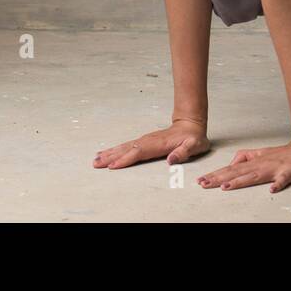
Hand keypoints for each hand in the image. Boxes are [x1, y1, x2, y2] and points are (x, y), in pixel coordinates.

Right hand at [92, 118, 209, 168]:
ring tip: (96, 159)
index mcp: (159, 144)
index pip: (139, 152)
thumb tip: (171, 160)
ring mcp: (145, 140)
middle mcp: (149, 141)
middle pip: (127, 149)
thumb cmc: (193, 137)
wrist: (190, 124)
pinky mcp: (143, 141)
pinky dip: (115, 150)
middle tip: (96, 164)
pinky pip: (127, 146)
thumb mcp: (194, 146)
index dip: (126, 159)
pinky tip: (107, 153)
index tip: (113, 165)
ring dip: (110, 153)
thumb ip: (183, 153)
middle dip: (111, 157)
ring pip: (125, 147)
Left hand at [197, 139, 290, 192]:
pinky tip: (272, 189)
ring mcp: (276, 168)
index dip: (216, 174)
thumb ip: (246, 156)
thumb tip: (232, 162)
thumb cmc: (286, 154)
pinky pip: (283, 179)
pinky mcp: (290, 172)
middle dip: (220, 178)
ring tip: (226, 187)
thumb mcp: (262, 153)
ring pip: (256, 175)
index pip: (232, 169)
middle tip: (204, 184)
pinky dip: (278, 184)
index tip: (201, 180)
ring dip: (241, 181)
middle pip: (238, 172)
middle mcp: (262, 164)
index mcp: (255, 161)